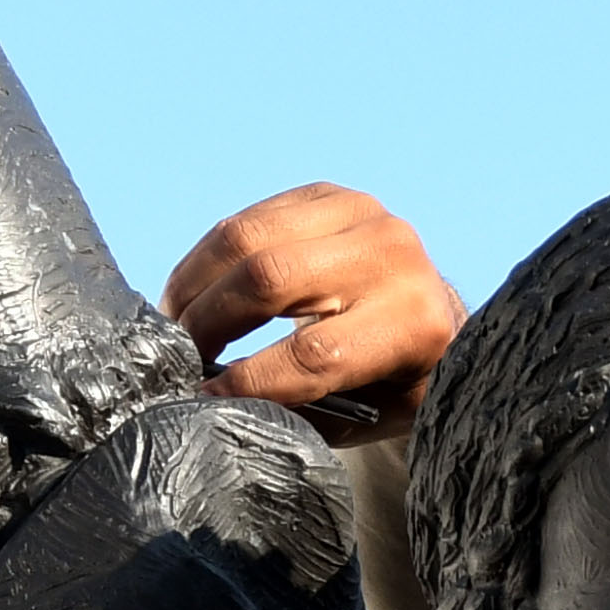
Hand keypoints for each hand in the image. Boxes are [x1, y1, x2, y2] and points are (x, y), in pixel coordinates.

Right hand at [166, 184, 465, 434]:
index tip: (199, 400)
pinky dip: (207, 260)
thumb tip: (217, 402)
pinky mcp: (330, 195)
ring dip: (194, 284)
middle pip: (270, 279)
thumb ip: (299, 410)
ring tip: (175, 325)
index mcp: (414, 322)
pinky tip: (193, 293)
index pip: (313, 353)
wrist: (434, 320)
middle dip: (208, 323)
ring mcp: (362, 214)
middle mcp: (394, 256)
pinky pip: (247, 220)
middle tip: (178, 358)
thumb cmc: (395, 383)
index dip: (247, 381)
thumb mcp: (363, 414)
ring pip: (247, 238)